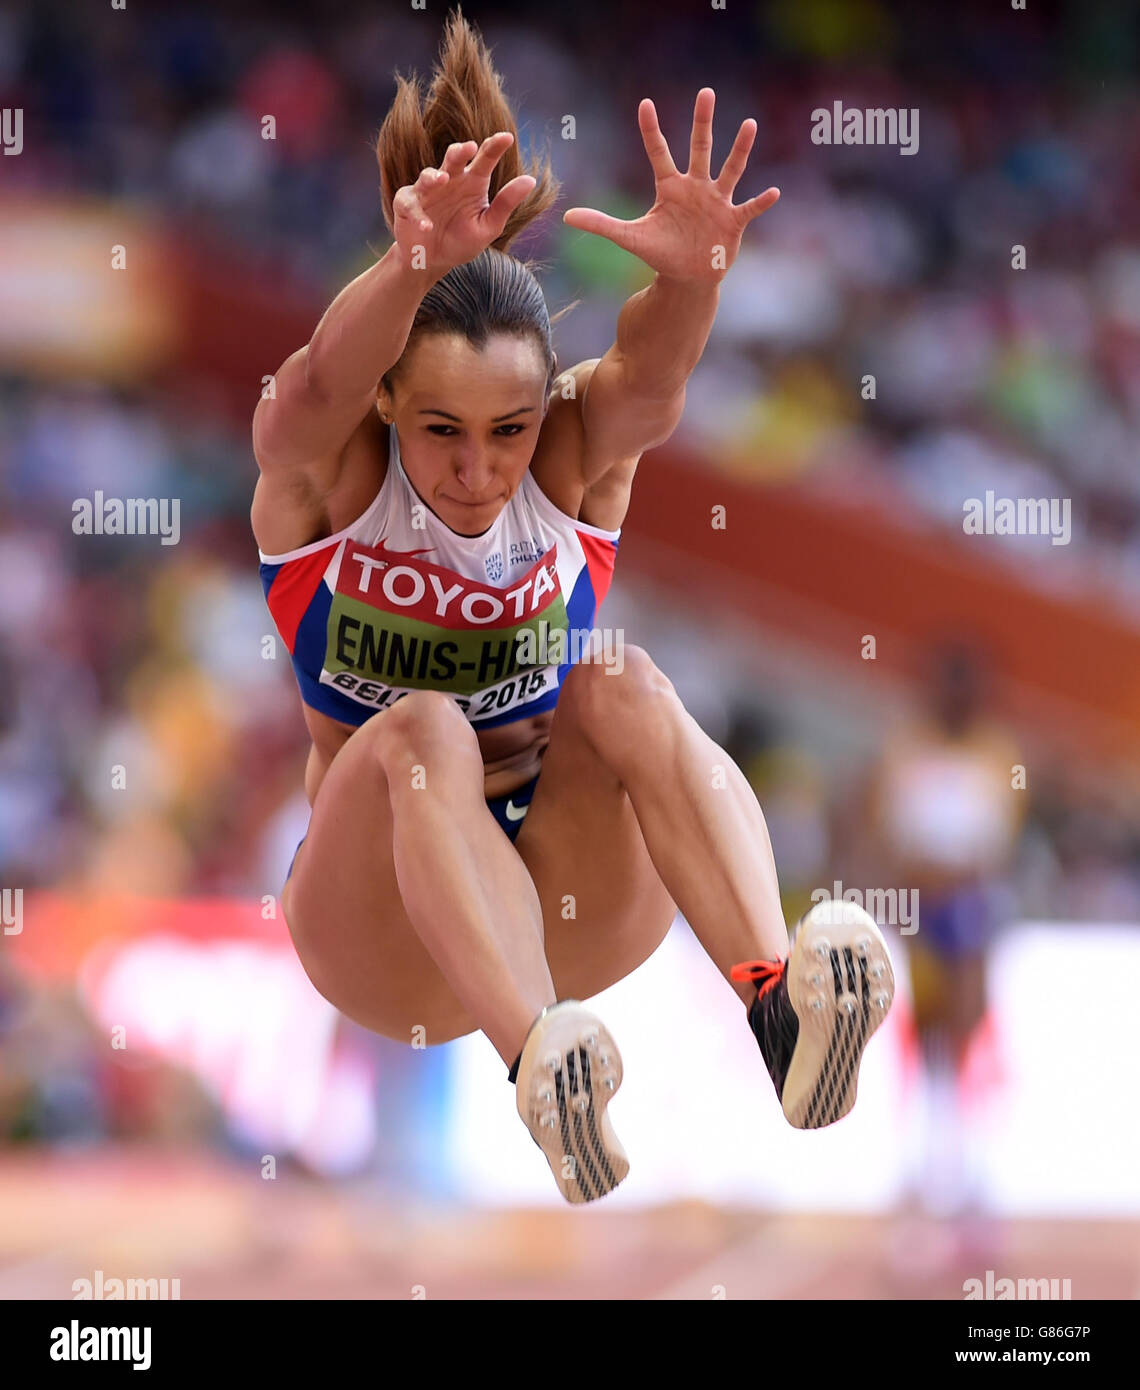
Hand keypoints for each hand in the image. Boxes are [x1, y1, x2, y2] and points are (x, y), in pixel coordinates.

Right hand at [392, 133, 535, 274]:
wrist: (433, 262)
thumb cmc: (461, 241)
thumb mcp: (488, 226)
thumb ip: (505, 204)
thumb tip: (530, 180)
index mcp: (472, 182)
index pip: (485, 159)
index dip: (494, 147)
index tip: (507, 138)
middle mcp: (450, 181)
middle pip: (454, 159)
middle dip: (460, 151)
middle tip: (469, 147)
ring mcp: (427, 191)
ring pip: (429, 176)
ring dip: (434, 176)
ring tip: (443, 179)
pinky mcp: (407, 205)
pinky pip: (411, 205)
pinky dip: (418, 215)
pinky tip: (427, 225)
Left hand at [563, 89, 778, 282]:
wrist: (687, 277)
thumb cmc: (661, 253)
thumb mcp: (629, 238)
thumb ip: (601, 224)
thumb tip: (567, 216)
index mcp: (670, 187)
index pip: (658, 152)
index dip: (650, 130)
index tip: (644, 103)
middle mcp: (696, 187)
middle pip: (700, 148)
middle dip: (702, 122)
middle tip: (705, 92)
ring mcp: (717, 202)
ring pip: (730, 170)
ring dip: (739, 149)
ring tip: (750, 125)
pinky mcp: (733, 221)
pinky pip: (749, 208)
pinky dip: (761, 202)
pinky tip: (774, 192)